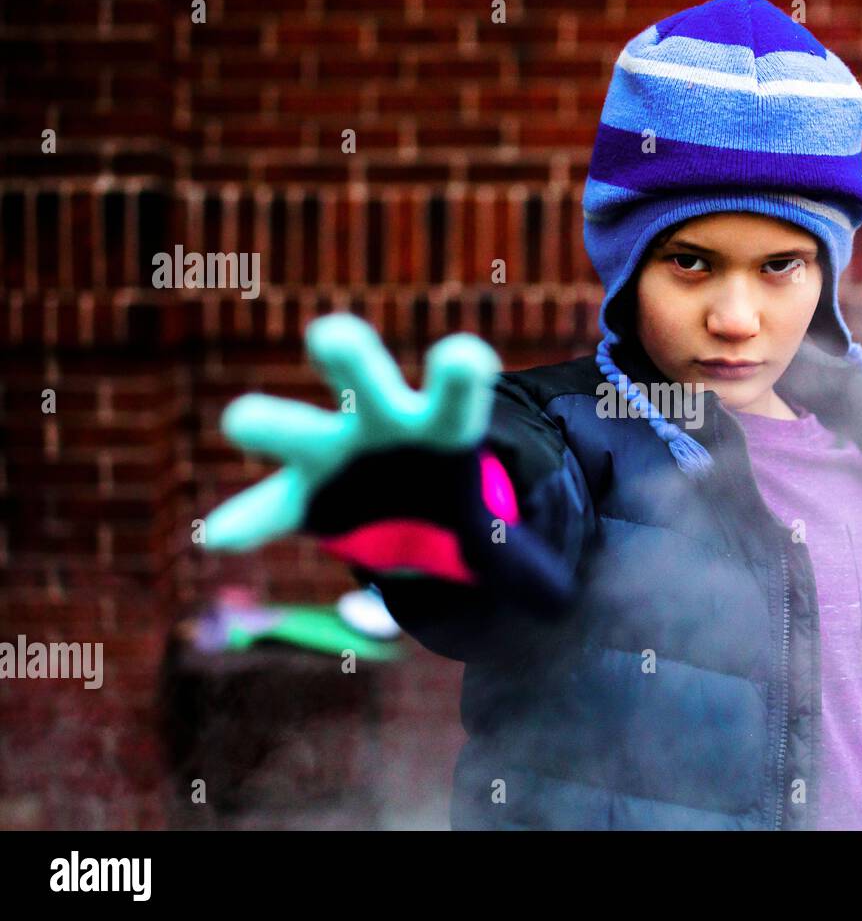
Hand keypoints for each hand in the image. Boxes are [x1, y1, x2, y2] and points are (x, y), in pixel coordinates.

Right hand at [202, 312, 502, 558]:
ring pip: (303, 430)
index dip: (460, 376)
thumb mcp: (501, 525)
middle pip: (369, 383)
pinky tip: (220, 537)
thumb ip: (525, 562)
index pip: (456, 397)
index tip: (464, 355)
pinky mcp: (304, 491)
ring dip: (273, 423)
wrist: (414, 498)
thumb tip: (562, 606)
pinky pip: (270, 508)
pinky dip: (248, 521)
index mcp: (443, 424)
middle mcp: (384, 423)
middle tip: (334, 334)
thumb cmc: (461, 494)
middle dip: (353, 357)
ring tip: (243, 420)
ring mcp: (335, 451)